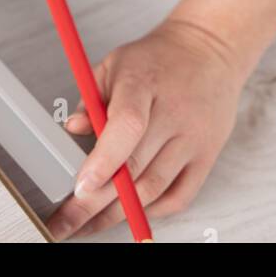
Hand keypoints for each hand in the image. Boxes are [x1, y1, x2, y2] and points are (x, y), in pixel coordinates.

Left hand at [47, 16, 245, 239]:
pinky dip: (152, 211)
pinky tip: (130, 213)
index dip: (104, 160)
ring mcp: (193, 137)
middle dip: (95, 203)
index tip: (80, 187)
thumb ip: (90, 97)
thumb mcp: (115, 63)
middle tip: (66, 223)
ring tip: (89, 225)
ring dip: (118, 214)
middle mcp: (173, 113)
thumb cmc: (157, 59)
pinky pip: (179, 197)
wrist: (209, 51)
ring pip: (154, 188)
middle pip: (135, 168)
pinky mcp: (207, 155)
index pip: (127, 126)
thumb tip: (72, 128)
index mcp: (143, 84)